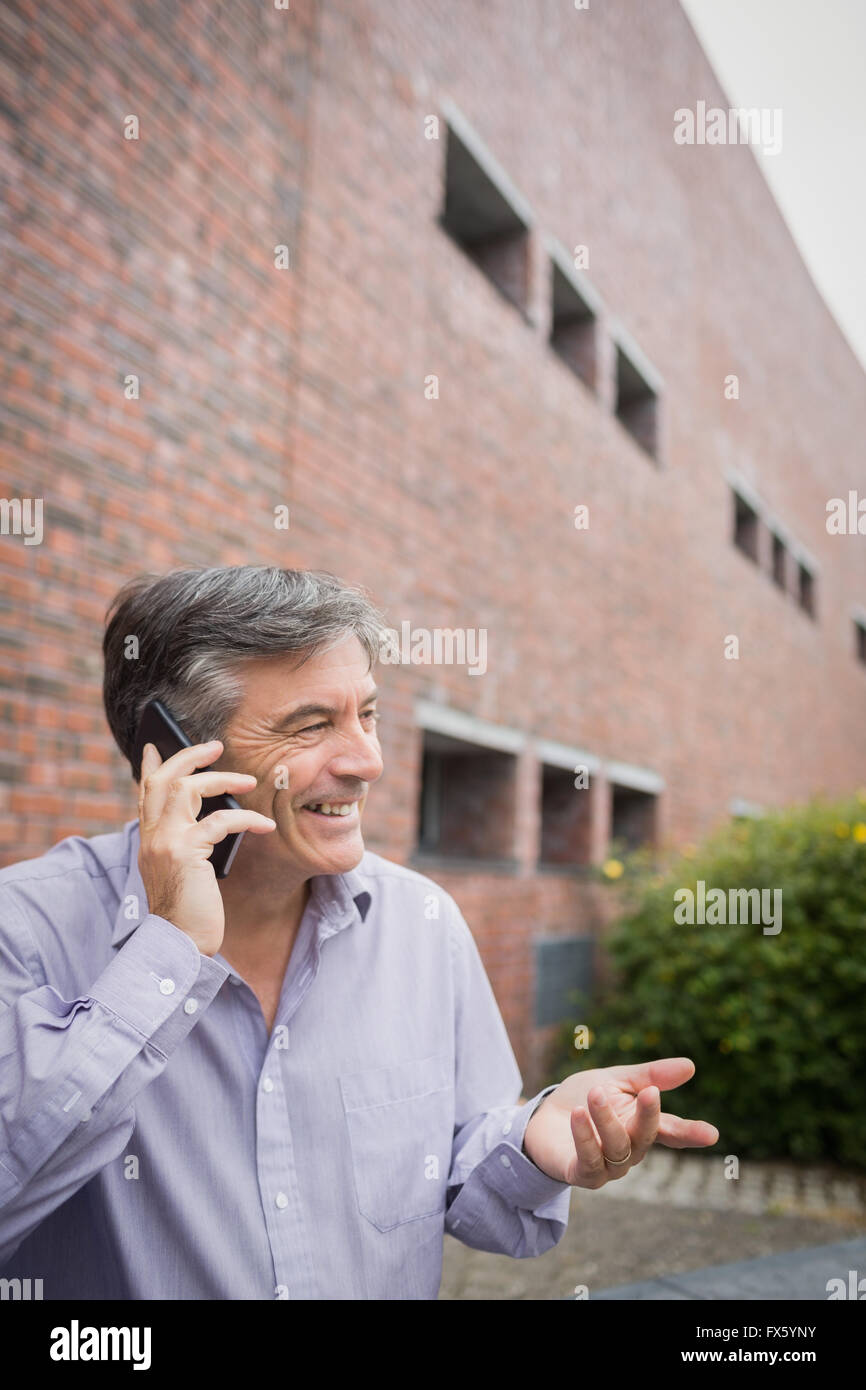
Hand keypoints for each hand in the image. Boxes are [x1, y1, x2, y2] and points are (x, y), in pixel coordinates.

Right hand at [137, 739, 275, 956]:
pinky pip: (220, 821)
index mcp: (149, 840)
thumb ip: (183, 844)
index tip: (155, 746)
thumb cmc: (188, 913)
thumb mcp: (179, 872)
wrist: (179, 944)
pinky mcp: (185, 853)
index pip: (145, 793)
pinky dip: (246, 819)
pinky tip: (265, 825)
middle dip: (188, 756)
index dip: (151, 767)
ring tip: (247, 781)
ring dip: (220, 779)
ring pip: (186, 788)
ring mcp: (165, 842)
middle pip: (163, 779)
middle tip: (215, 746)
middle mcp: (151, 836)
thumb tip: (207, 820)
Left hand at [522, 1057, 718, 1187]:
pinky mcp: (582, 1174)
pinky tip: (578, 1114)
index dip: (691, 1133)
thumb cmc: (583, 1097)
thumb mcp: (616, 1079)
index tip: (712, 1134)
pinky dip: (585, 1137)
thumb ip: (650, 1076)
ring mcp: (608, 1166)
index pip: (672, 1131)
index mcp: (642, 1126)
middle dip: (649, 1116)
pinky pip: (589, 1160)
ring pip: (617, 1147)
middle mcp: (630, 1150)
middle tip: (650, 1092)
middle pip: (646, 1137)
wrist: (542, 1115)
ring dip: (607, 1119)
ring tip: (595, 1093)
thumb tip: (691, 1066)